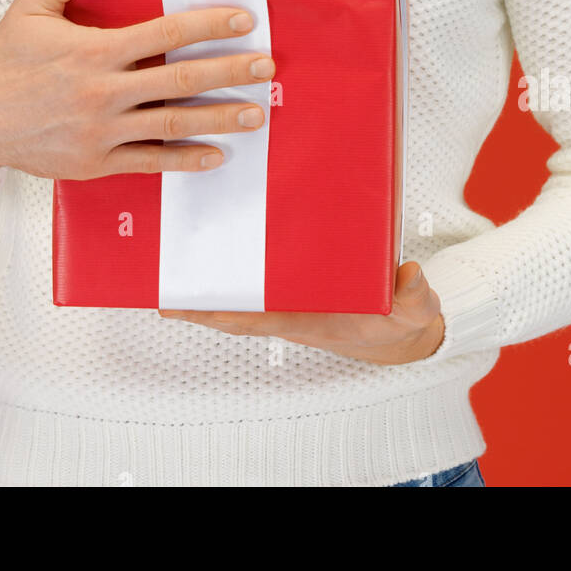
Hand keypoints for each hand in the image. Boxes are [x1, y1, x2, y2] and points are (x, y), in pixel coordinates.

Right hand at [0, 0, 275, 179]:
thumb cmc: (4, 59)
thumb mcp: (31, 3)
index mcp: (95, 51)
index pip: (166, 32)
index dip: (209, 23)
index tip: (244, 19)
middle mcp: (103, 92)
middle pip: (181, 79)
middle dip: (230, 71)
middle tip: (266, 67)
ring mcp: (101, 131)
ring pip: (173, 124)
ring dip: (219, 118)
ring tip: (255, 114)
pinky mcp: (95, 163)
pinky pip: (149, 163)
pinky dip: (185, 161)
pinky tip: (215, 156)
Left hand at [158, 260, 445, 364]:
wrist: (407, 325)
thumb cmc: (401, 316)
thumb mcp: (414, 308)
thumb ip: (413, 296)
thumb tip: (407, 277)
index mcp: (307, 319)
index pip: (252, 318)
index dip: (213, 313)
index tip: (177, 307)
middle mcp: (291, 308)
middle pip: (233, 306)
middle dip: (195, 299)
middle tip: (156, 284)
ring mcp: (293, 298)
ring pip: (242, 290)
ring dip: (210, 281)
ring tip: (174, 258)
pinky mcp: (300, 283)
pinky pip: (260, 277)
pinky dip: (237, 268)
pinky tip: (221, 245)